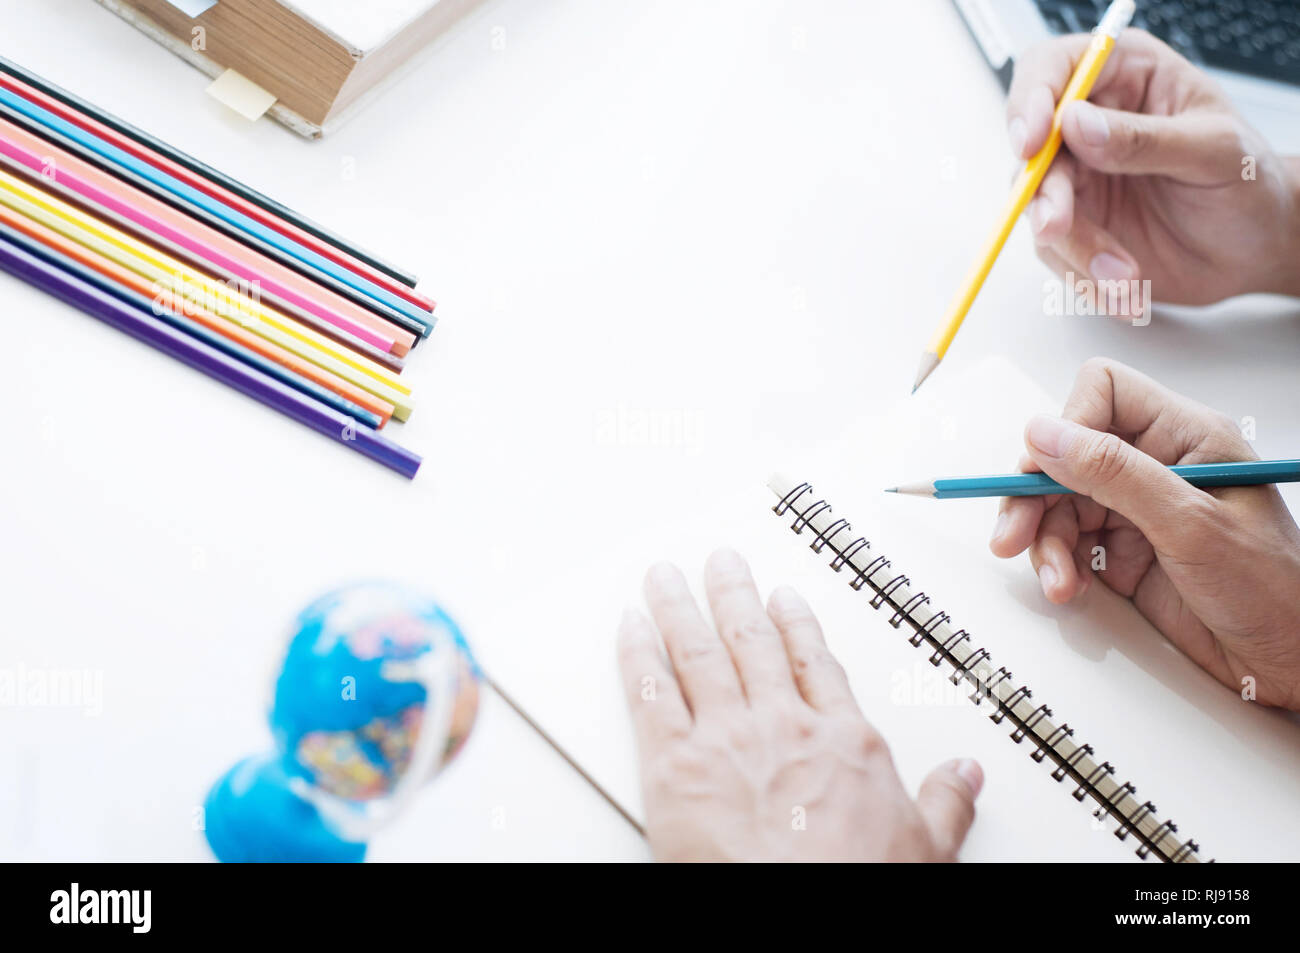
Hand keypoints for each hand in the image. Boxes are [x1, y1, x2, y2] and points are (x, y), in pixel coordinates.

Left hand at [617, 548, 982, 861]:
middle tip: (719, 562)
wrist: (802, 919)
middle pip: (752, 641)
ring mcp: (726, 738)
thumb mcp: (925, 850)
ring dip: (679, 606)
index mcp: (842, 740)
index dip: (796, 625)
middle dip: (732, 595)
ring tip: (665, 575)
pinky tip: (630, 626)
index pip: (816, 663)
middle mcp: (782, 725)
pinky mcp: (674, 765)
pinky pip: (650, 693)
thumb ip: (946, 804)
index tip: (783, 598)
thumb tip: (969, 774)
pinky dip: (637, 653)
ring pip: (697, 651)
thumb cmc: (859, 889)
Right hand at [990, 357, 1299, 709]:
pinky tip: (1068, 588)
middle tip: (1016, 533)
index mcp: (1186, 436)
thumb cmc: (1275, 591)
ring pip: (1057, 502)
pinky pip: (1065, 544)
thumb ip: (1115, 474)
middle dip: (1036, 495)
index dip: (1068, 424)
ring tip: (1057, 580)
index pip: (1103, 392)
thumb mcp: (1190, 524)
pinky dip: (1055, 566)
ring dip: (1044, 541)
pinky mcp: (1121, 553)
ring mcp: (1136, 510)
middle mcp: (1156, 466)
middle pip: (1065, 454)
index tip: (1048, 470)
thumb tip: (1047, 434)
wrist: (1291, 662)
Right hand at [1007, 29, 1299, 306]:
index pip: (1053, 70)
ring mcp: (1079, 178)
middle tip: (1059, 227)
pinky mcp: (1075, 226)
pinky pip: (1057, 253)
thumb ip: (1145, 139)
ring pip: (1038, 209)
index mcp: (1125, 77)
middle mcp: (1091, 124)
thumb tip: (1076, 125)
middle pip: (1033, 150)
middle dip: (1044, 195)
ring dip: (1075, 249)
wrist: (1255, 250)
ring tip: (1124, 276)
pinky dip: (1086, 279)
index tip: (1031, 144)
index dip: (1030, 101)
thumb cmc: (1248, 185)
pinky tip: (1127, 290)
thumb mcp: (1213, 151)